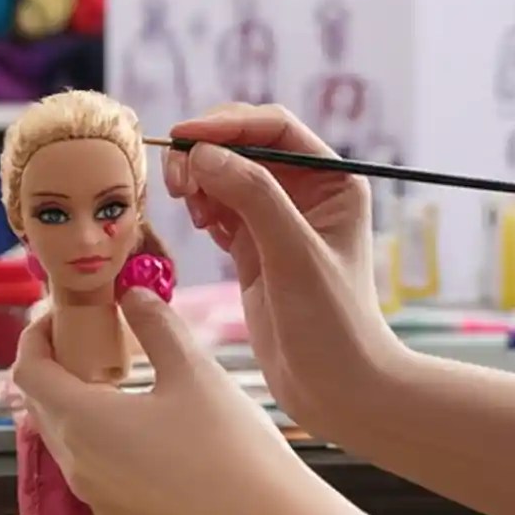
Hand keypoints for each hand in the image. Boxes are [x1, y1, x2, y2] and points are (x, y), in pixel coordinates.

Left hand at [12, 287, 354, 514]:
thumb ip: (157, 326)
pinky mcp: (118, 509)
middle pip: (41, 403)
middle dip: (59, 361)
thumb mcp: (194, 372)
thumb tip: (133, 294)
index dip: (38, 333)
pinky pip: (91, 463)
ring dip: (79, 397)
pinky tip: (143, 417)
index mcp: (84, 423)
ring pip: (66, 435)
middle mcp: (78, 464)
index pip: (28, 370)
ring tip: (123, 371)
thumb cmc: (232, 453)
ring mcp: (96, 493)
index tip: (66, 312)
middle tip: (95, 333)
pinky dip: (100, 430)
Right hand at [162, 104, 404, 434]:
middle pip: (244, 145)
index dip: (226, 125)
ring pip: (226, 175)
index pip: (275, 128)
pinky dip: (201, 206)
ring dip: (199, 178)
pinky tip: (198, 222)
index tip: (183, 136)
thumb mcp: (295, 254)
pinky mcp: (253, 248)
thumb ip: (253, 196)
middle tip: (176, 177)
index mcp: (333, 180)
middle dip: (206, 151)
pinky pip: (218, 208)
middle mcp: (307, 192)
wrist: (338, 390)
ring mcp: (278, 219)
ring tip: (187, 203)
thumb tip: (203, 153)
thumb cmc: (334, 323)